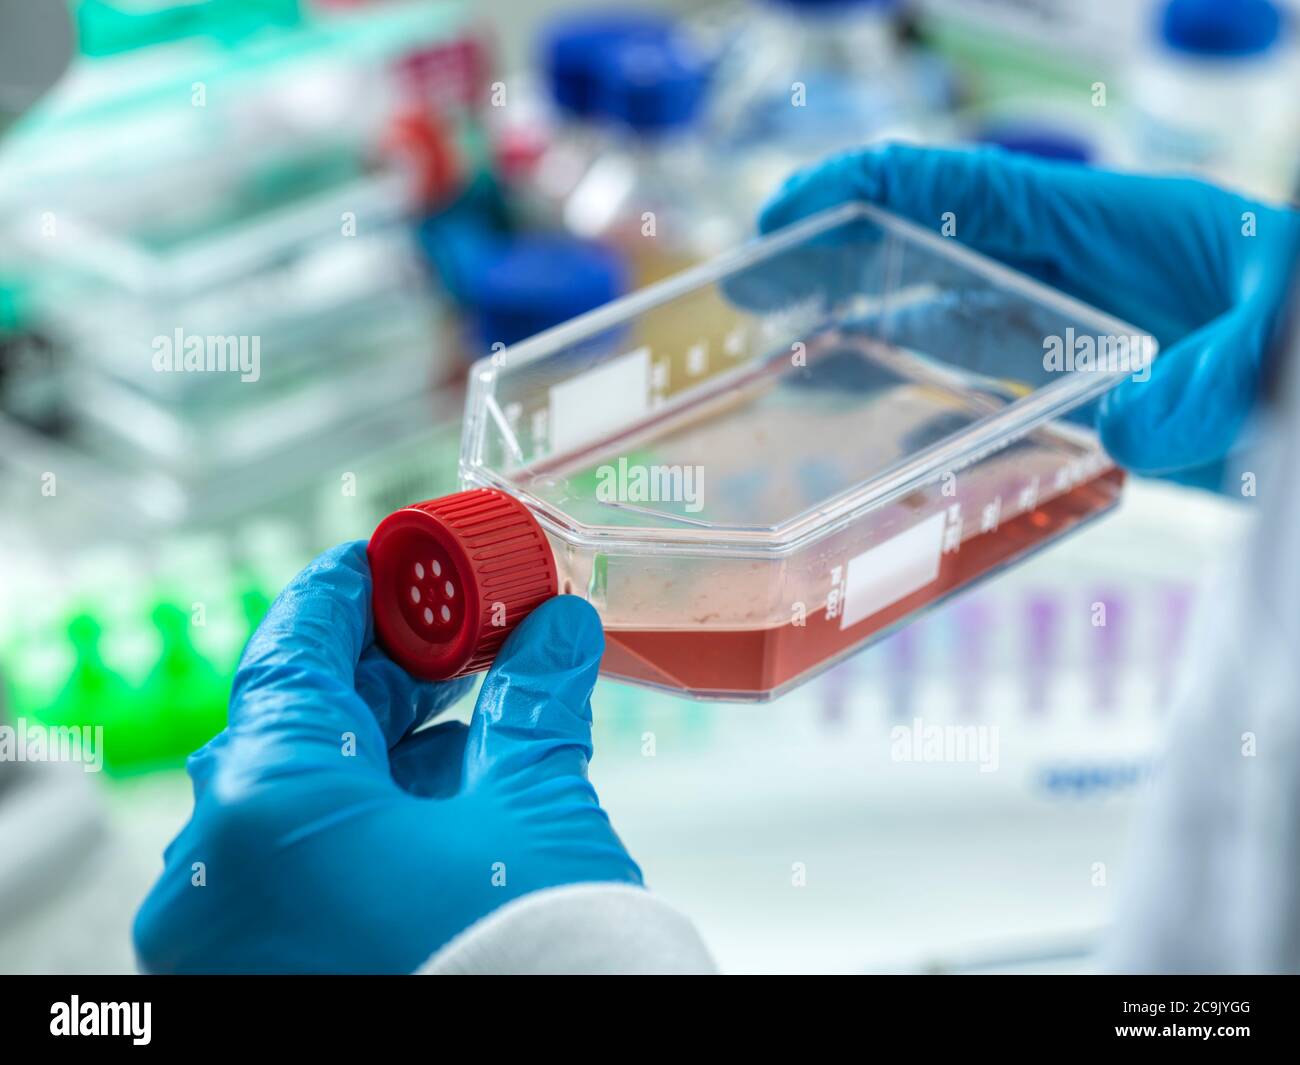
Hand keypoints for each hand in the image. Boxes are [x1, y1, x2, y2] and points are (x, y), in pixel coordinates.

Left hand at [134, 541, 639, 973]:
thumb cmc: (523, 970)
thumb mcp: (534, 812)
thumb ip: (536, 702)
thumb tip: (559, 630)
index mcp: (267, 806)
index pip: (292, 647)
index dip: (350, 590)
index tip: (389, 560)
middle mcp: (214, 872)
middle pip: (292, 722)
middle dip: (382, 672)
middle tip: (454, 637)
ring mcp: (224, 938)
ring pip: (293, 798)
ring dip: (379, 747)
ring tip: (467, 716)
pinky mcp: (253, 977)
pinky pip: (291, 866)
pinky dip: (359, 820)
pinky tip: (440, 801)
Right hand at [759, 143, 1299, 489]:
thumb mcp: (1282, 333)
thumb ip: (1217, 375)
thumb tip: (1131, 429)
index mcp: (1096, 223)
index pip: (955, 190)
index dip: (859, 191)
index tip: (780, 217)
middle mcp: (1064, 270)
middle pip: (924, 251)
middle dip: (832, 262)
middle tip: (749, 292)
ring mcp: (1068, 327)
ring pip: (940, 318)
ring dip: (863, 334)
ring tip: (788, 367)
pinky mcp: (1083, 382)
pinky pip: (982, 381)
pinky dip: (924, 397)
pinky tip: (885, 429)